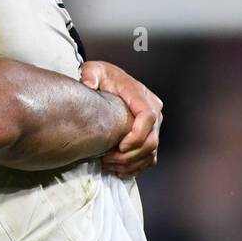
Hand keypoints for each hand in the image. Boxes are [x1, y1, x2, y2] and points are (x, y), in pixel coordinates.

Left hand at [79, 60, 162, 177]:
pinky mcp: (150, 136)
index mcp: (140, 95)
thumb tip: (88, 84)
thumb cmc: (103, 76)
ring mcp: (154, 125)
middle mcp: (153, 110)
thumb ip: (90, 75)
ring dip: (131, 164)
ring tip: (108, 165)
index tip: (120, 146)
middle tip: (106, 159)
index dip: (137, 135)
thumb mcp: (94, 70)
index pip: (148, 117)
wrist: (111, 81)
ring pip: (151, 152)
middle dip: (129, 155)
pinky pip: (149, 158)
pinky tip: (118, 170)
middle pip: (151, 140)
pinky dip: (136, 167)